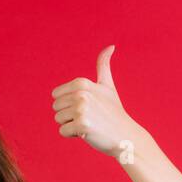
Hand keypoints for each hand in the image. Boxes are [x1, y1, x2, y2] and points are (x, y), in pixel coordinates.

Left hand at [52, 45, 146, 160]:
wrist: (125, 135)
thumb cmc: (114, 112)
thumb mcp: (107, 86)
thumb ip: (104, 66)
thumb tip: (111, 46)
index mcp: (82, 83)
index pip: (56, 96)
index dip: (69, 104)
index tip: (87, 107)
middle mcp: (81, 93)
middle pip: (56, 108)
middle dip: (69, 115)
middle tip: (88, 117)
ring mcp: (82, 109)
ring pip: (58, 120)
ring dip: (71, 125)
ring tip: (89, 124)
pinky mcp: (82, 124)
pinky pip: (63, 131)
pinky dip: (73, 135)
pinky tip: (88, 132)